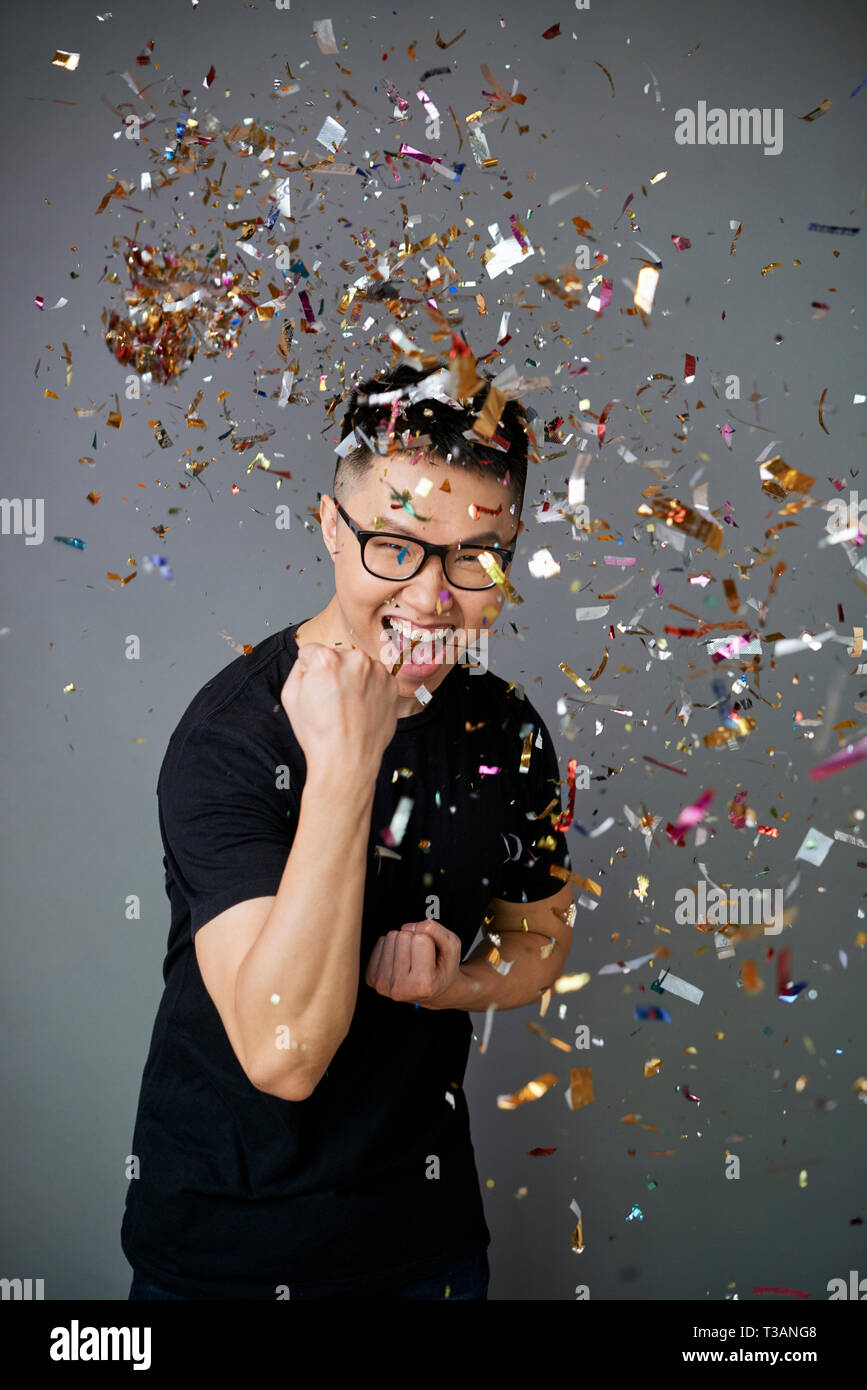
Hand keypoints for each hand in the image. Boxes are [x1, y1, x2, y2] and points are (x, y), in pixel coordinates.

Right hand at [280, 643, 397, 783]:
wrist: (348, 759)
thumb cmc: (320, 734)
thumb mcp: (290, 697)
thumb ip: (298, 669)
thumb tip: (308, 661)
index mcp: (326, 659)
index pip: (312, 651)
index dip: (309, 670)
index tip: (314, 686)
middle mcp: (355, 659)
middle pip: (338, 656)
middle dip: (334, 673)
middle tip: (332, 700)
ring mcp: (377, 672)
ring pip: (359, 667)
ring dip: (354, 680)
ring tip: (348, 707)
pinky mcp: (391, 685)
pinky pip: (376, 679)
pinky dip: (370, 690)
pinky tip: (361, 709)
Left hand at [364, 919, 463, 1007]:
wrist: (430, 990)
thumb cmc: (442, 968)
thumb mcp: (452, 948)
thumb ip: (438, 931)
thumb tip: (407, 926)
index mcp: (422, 985)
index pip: (420, 938)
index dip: (430, 939)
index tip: (432, 955)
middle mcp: (399, 989)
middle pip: (403, 936)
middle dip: (414, 939)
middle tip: (421, 956)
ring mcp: (382, 985)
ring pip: (390, 936)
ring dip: (402, 942)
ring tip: (411, 959)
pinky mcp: (372, 978)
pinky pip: (380, 942)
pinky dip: (392, 947)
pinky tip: (400, 961)